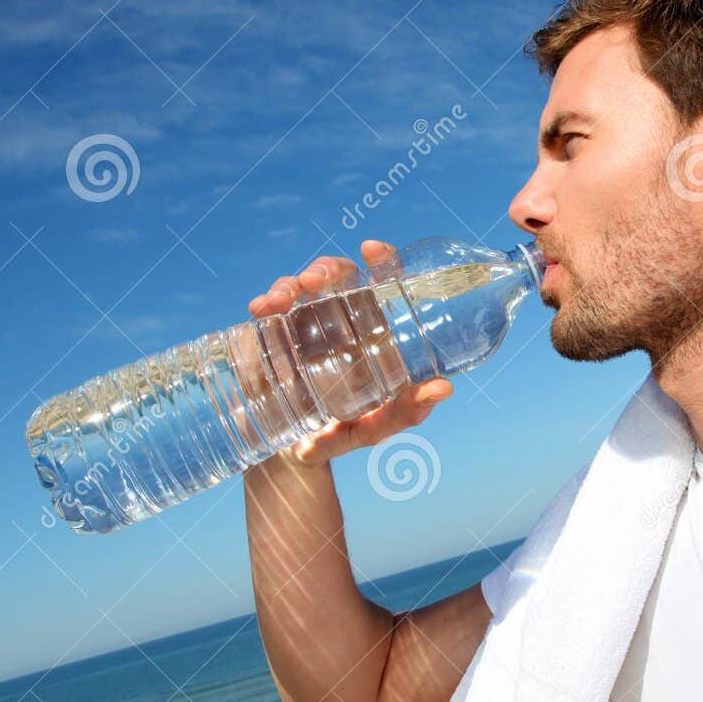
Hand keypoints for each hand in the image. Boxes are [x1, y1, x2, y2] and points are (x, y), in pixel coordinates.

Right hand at [247, 239, 452, 465]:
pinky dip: (264, 303)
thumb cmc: (349, 431)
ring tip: (278, 301)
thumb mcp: (378, 425)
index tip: (371, 248)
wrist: (297, 453)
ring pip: (300, 286)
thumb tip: (442, 388)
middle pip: (337, 276)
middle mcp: (341, 318)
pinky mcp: (275, 334)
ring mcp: (306, 323)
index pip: (382, 282)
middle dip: (324, 267)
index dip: (381, 259)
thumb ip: (407, 410)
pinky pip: (270, 310)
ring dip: (289, 284)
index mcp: (374, 330)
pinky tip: (259, 309)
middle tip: (313, 279)